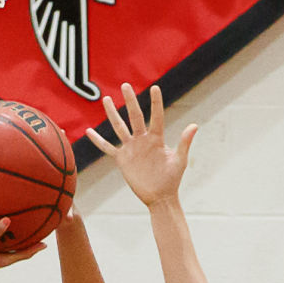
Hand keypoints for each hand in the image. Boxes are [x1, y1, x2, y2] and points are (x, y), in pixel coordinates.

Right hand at [86, 83, 197, 207]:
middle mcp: (142, 140)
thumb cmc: (172, 179)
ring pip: (119, 127)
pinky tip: (89, 131)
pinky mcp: (122, 159)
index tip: (154, 87)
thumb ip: (184, 142)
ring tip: (106, 99)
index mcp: (157, 138)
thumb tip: (195, 125)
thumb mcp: (179, 161)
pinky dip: (98, 141)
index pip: (156, 116)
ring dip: (112, 114)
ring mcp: (131, 148)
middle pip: (134, 117)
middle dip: (130, 101)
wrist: (160, 197)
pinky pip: (108, 148)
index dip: (155, 103)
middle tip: (125, 85)